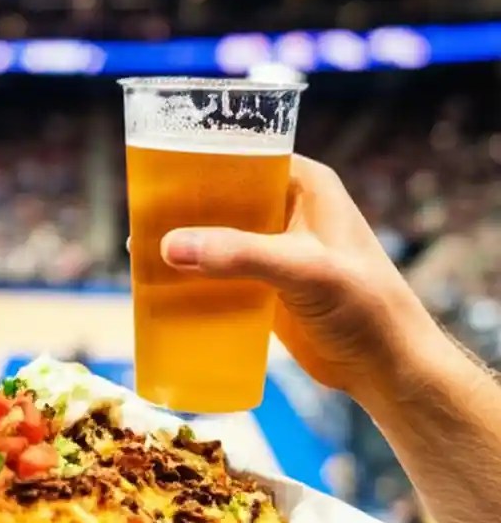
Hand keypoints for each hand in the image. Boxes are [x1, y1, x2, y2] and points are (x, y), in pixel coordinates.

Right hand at [158, 154, 438, 396]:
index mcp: (305, 183)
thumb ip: (239, 255)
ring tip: (136, 249)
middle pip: (219, 193)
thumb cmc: (365, 308)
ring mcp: (274, 247)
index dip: (197, 157)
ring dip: (180, 240)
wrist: (388, 368)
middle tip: (135, 215)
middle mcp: (287, 207)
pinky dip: (190, 273)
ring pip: (214, 232)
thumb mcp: (303, 271)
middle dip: (178, 204)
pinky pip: (217, 269)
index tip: (151, 169)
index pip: (241, 153)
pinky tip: (159, 283)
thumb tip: (166, 246)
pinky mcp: (264, 283)